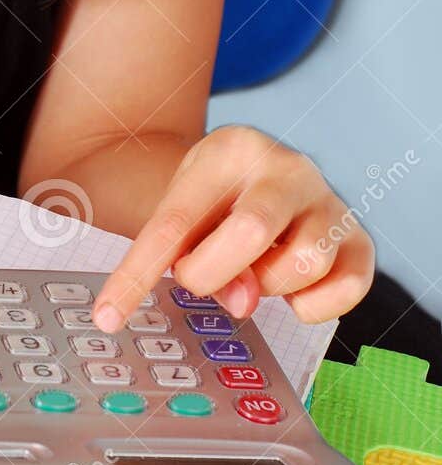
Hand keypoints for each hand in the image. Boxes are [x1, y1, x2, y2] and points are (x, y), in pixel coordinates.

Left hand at [92, 125, 374, 331]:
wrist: (259, 176)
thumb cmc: (216, 198)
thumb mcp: (187, 212)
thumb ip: (193, 256)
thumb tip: (244, 301)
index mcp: (230, 149)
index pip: (176, 219)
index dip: (137, 274)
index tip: (105, 316)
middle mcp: (288, 167)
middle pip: (252, 229)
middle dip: (215, 272)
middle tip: (201, 278)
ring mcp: (329, 201)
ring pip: (304, 262)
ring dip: (268, 286)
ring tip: (254, 271)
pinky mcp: (359, 239)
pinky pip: (348, 287)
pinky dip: (314, 305)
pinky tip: (291, 290)